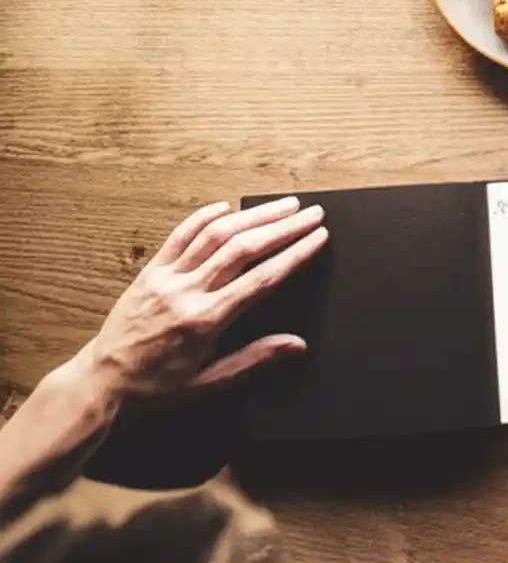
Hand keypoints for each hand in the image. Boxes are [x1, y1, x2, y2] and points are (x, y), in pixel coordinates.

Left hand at [79, 197, 328, 402]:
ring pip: (215, 235)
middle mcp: (186, 292)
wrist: (102, 384)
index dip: (295, 254)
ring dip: (253, 216)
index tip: (318, 237)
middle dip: (283, 227)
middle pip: (244, 248)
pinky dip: (204, 217)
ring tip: (282, 205)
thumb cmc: (156, 388)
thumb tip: (297, 345)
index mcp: (206, 320)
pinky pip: (179, 236)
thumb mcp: (210, 383)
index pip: (262, 278)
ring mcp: (166, 278)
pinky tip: (226, 207)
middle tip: (312, 213)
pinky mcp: (149, 272)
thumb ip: (255, 359)